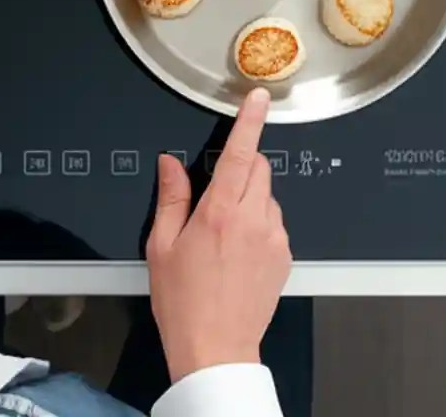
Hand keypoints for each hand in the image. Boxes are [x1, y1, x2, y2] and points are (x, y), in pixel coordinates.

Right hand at [145, 88, 291, 382]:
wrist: (215, 346)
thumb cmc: (183, 302)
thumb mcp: (161, 246)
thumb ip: (171, 197)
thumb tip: (169, 164)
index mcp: (219, 214)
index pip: (239, 154)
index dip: (249, 121)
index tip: (258, 98)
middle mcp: (254, 221)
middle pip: (259, 168)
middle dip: (242, 165)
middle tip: (215, 192)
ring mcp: (274, 239)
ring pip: (268, 196)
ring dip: (249, 198)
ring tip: (222, 232)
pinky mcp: (284, 256)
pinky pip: (274, 223)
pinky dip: (259, 223)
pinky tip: (237, 250)